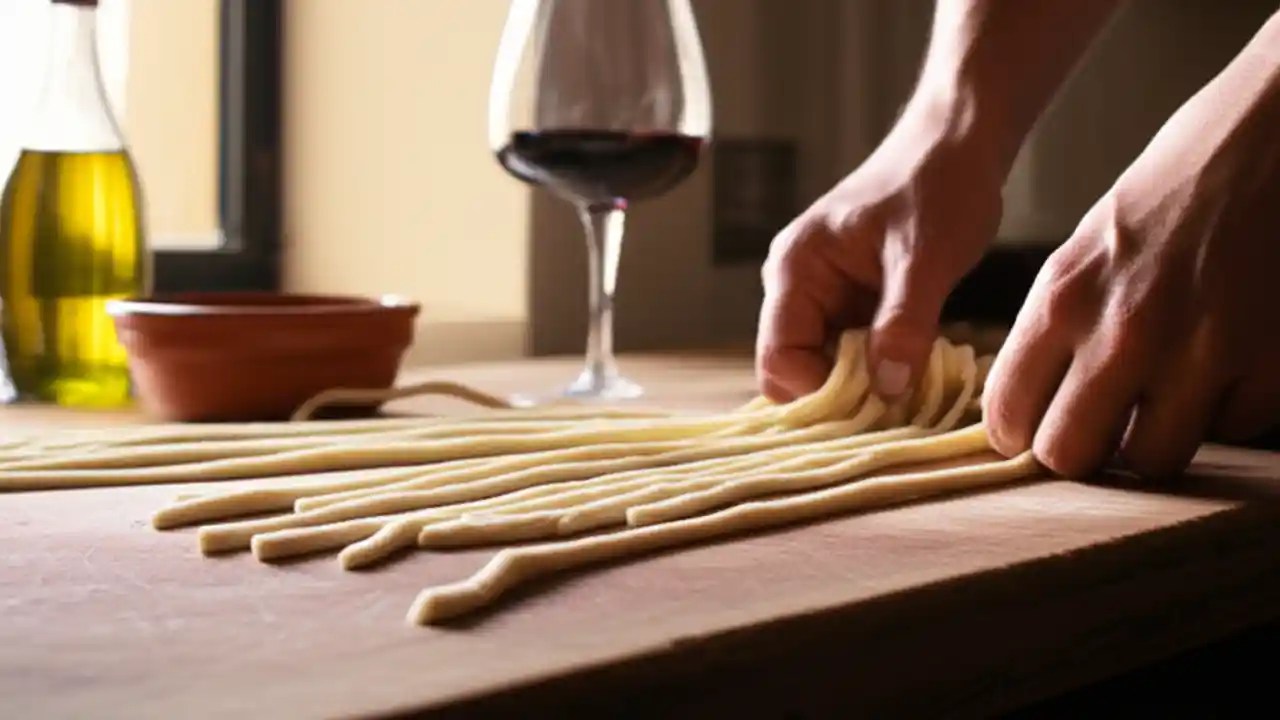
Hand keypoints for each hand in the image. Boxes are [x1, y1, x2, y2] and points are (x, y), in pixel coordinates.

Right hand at [756, 110, 1004, 401]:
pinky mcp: (851, 307)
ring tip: (913, 388)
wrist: (957, 147)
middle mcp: (796, 288)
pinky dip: (881, 371)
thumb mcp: (927, 256)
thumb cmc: (938, 185)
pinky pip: (852, 356)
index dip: (819, 391)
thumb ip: (904, 322)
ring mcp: (823, 299)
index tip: (875, 404)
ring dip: (865, 387)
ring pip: (825, 369)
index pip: (778, 358)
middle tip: (897, 404)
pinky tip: (916, 371)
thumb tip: (887, 389)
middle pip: (795, 371)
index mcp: (795, 270)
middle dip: (841, 396)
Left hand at [984, 88, 1279, 477]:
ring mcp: (1202, 353)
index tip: (1033, 430)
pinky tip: (1227, 363)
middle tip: (1095, 431)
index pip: (1009, 414)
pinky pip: (1232, 429)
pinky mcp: (1274, 364)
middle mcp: (1124, 333)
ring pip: (1152, 459)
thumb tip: (1036, 402)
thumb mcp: (1089, 248)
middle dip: (1079, 452)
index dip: (1019, 433)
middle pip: (1070, 457)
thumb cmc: (1178, 185)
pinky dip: (1226, 408)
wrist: (1278, 131)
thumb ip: (1059, 326)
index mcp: (1063, 298)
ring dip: (1154, 437)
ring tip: (1164, 396)